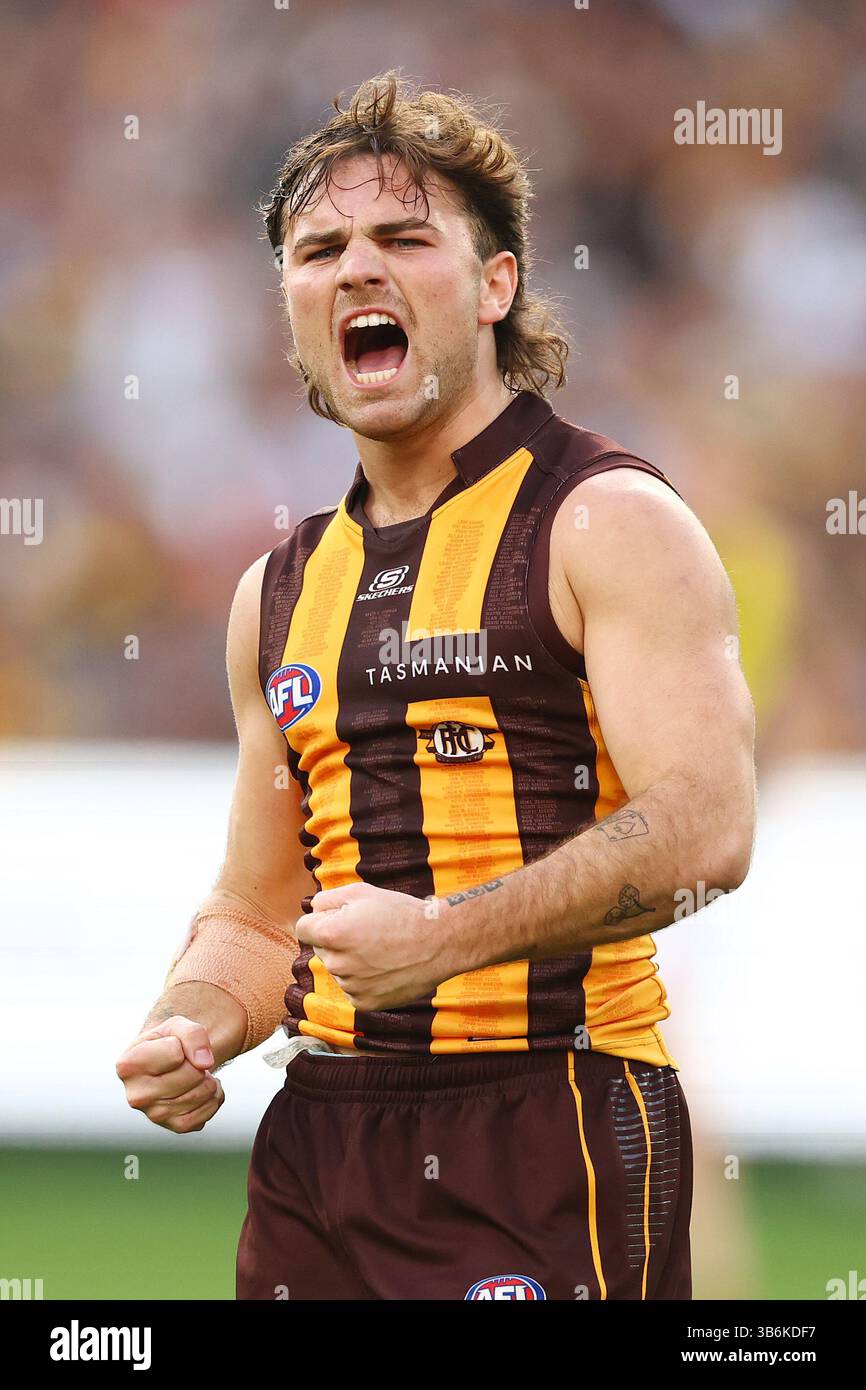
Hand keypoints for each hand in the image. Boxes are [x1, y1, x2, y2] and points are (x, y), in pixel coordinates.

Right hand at [116, 1015, 224, 1133]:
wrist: (169, 1064)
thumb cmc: (169, 1041)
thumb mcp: (177, 1025)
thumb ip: (192, 1034)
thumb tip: (205, 1063)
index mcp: (128, 1066)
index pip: (175, 1052)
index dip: (181, 1044)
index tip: (171, 1046)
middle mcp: (136, 1096)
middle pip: (192, 1074)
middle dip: (198, 1063)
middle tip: (186, 1062)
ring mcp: (155, 1115)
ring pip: (203, 1092)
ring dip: (209, 1078)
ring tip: (194, 1074)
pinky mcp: (176, 1126)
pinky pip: (209, 1110)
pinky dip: (215, 1096)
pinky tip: (201, 1089)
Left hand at [294, 882, 449, 1011]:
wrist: (439, 942)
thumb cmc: (401, 913)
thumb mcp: (362, 892)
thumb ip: (327, 899)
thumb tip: (312, 910)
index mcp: (332, 934)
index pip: (303, 928)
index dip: (319, 920)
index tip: (336, 918)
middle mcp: (337, 963)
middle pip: (320, 949)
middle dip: (336, 940)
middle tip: (367, 932)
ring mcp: (351, 986)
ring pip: (338, 969)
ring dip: (351, 960)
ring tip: (380, 949)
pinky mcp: (364, 1003)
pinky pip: (352, 988)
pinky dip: (363, 979)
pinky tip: (384, 967)